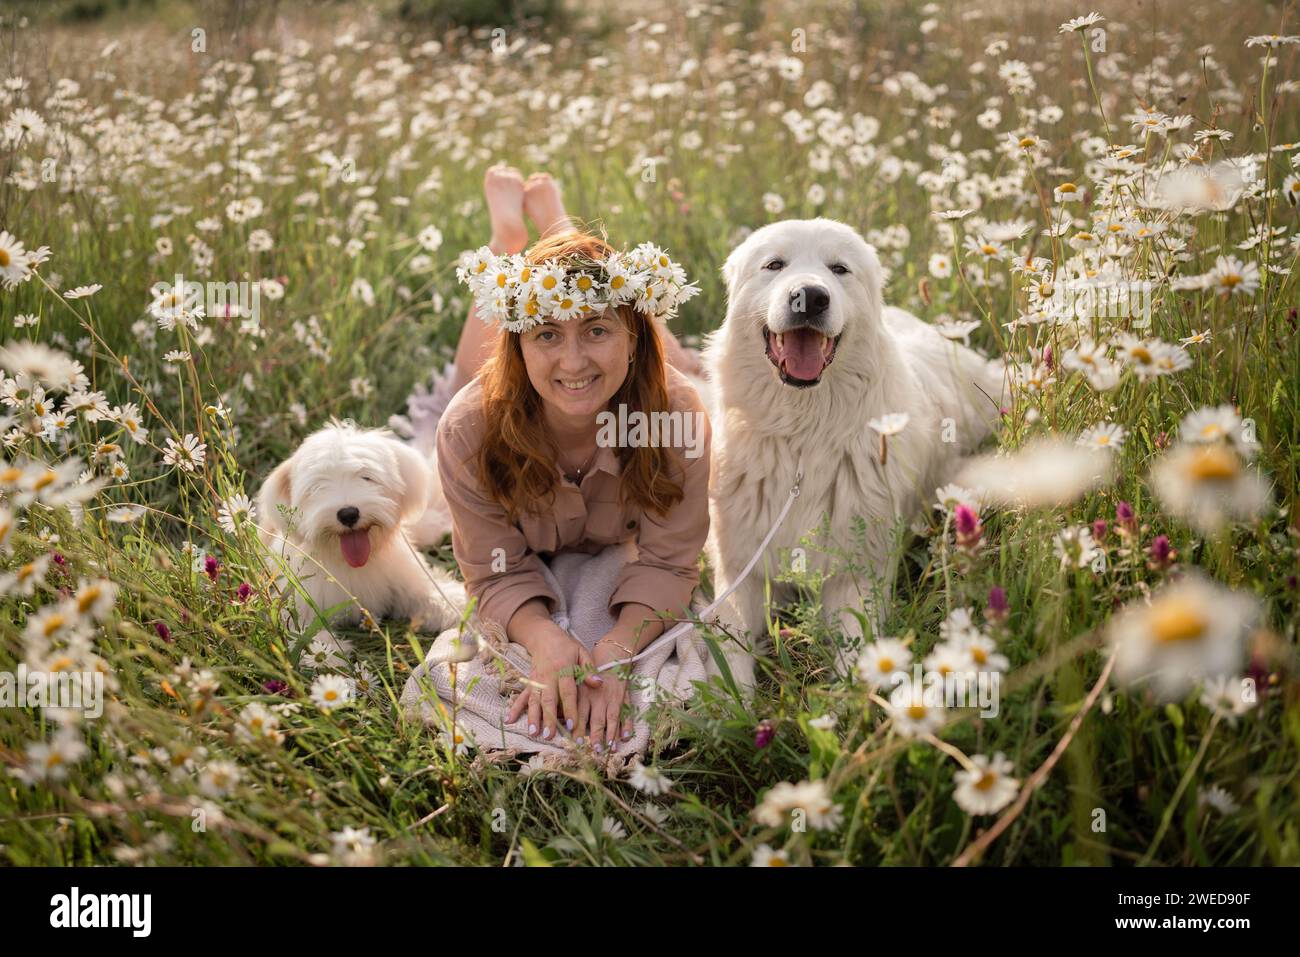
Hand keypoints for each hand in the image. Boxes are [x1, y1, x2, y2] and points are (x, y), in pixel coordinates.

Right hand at [506, 623, 600, 739]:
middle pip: (549, 699)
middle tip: (550, 735)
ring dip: (533, 716)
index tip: (571, 725)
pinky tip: (509, 720)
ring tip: (533, 732)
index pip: (567, 692)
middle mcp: (548, 676)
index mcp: (564, 669)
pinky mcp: (529, 682)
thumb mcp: (581, 653)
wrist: (544, 636)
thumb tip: (599, 684)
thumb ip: (589, 669)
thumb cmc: (567, 647)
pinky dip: (515, 708)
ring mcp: (536, 680)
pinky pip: (522, 696)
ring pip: (534, 700)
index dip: (569, 709)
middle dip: (548, 718)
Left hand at [579, 636, 635, 750]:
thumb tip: (558, 719)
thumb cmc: (587, 674)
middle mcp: (599, 697)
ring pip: (613, 718)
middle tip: (596, 750)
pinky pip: (627, 712)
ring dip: (612, 734)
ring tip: (611, 749)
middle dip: (597, 736)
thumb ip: (568, 698)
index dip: (579, 729)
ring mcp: (613, 698)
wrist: (610, 657)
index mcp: (585, 694)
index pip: (581, 714)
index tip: (577, 743)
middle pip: (598, 719)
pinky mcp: (624, 698)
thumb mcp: (575, 682)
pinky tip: (626, 736)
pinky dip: (628, 724)